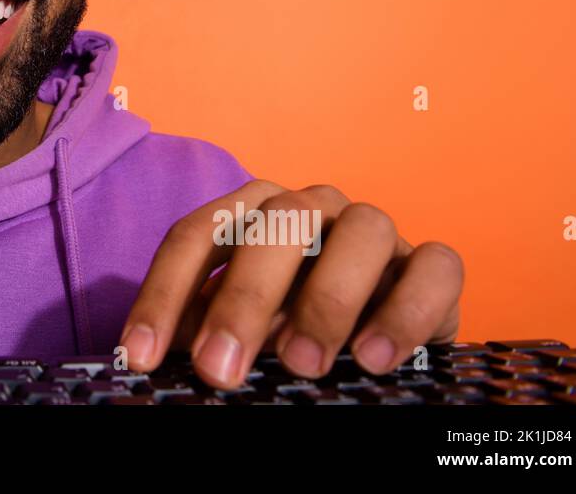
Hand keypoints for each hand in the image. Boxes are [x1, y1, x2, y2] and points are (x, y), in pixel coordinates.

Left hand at [119, 180, 462, 387]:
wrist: (375, 335)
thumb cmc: (289, 325)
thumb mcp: (242, 326)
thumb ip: (210, 331)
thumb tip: (163, 358)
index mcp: (252, 212)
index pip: (197, 234)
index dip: (163, 294)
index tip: (141, 356)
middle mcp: (311, 206)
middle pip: (276, 223)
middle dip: (243, 298)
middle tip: (221, 369)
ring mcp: (374, 228)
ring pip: (362, 229)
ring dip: (329, 299)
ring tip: (304, 366)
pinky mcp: (430, 264)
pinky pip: (434, 266)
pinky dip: (406, 311)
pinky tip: (375, 358)